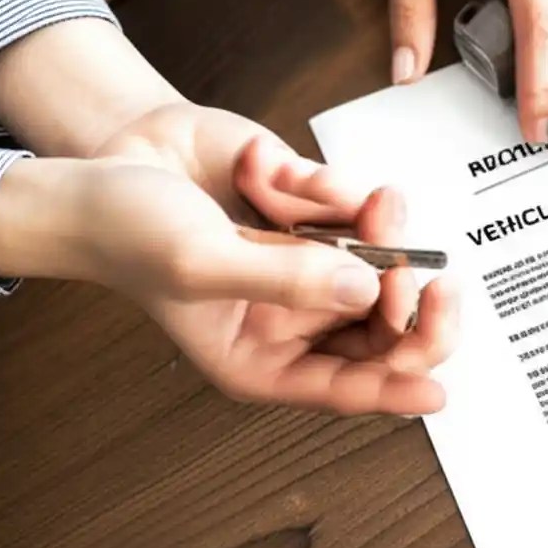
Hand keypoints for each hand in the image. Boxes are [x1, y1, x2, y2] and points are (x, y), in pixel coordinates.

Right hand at [79, 104, 458, 414]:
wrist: (109, 157)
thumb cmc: (128, 229)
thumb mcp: (198, 261)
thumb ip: (285, 280)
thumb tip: (367, 289)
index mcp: (261, 356)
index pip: (345, 387)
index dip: (397, 390)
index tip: (437, 388)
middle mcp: (293, 317)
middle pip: (386, 330)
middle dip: (410, 302)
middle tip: (429, 276)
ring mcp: (309, 266)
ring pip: (383, 263)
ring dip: (381, 228)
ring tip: (369, 202)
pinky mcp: (315, 219)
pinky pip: (356, 209)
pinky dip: (331, 188)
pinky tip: (268, 172)